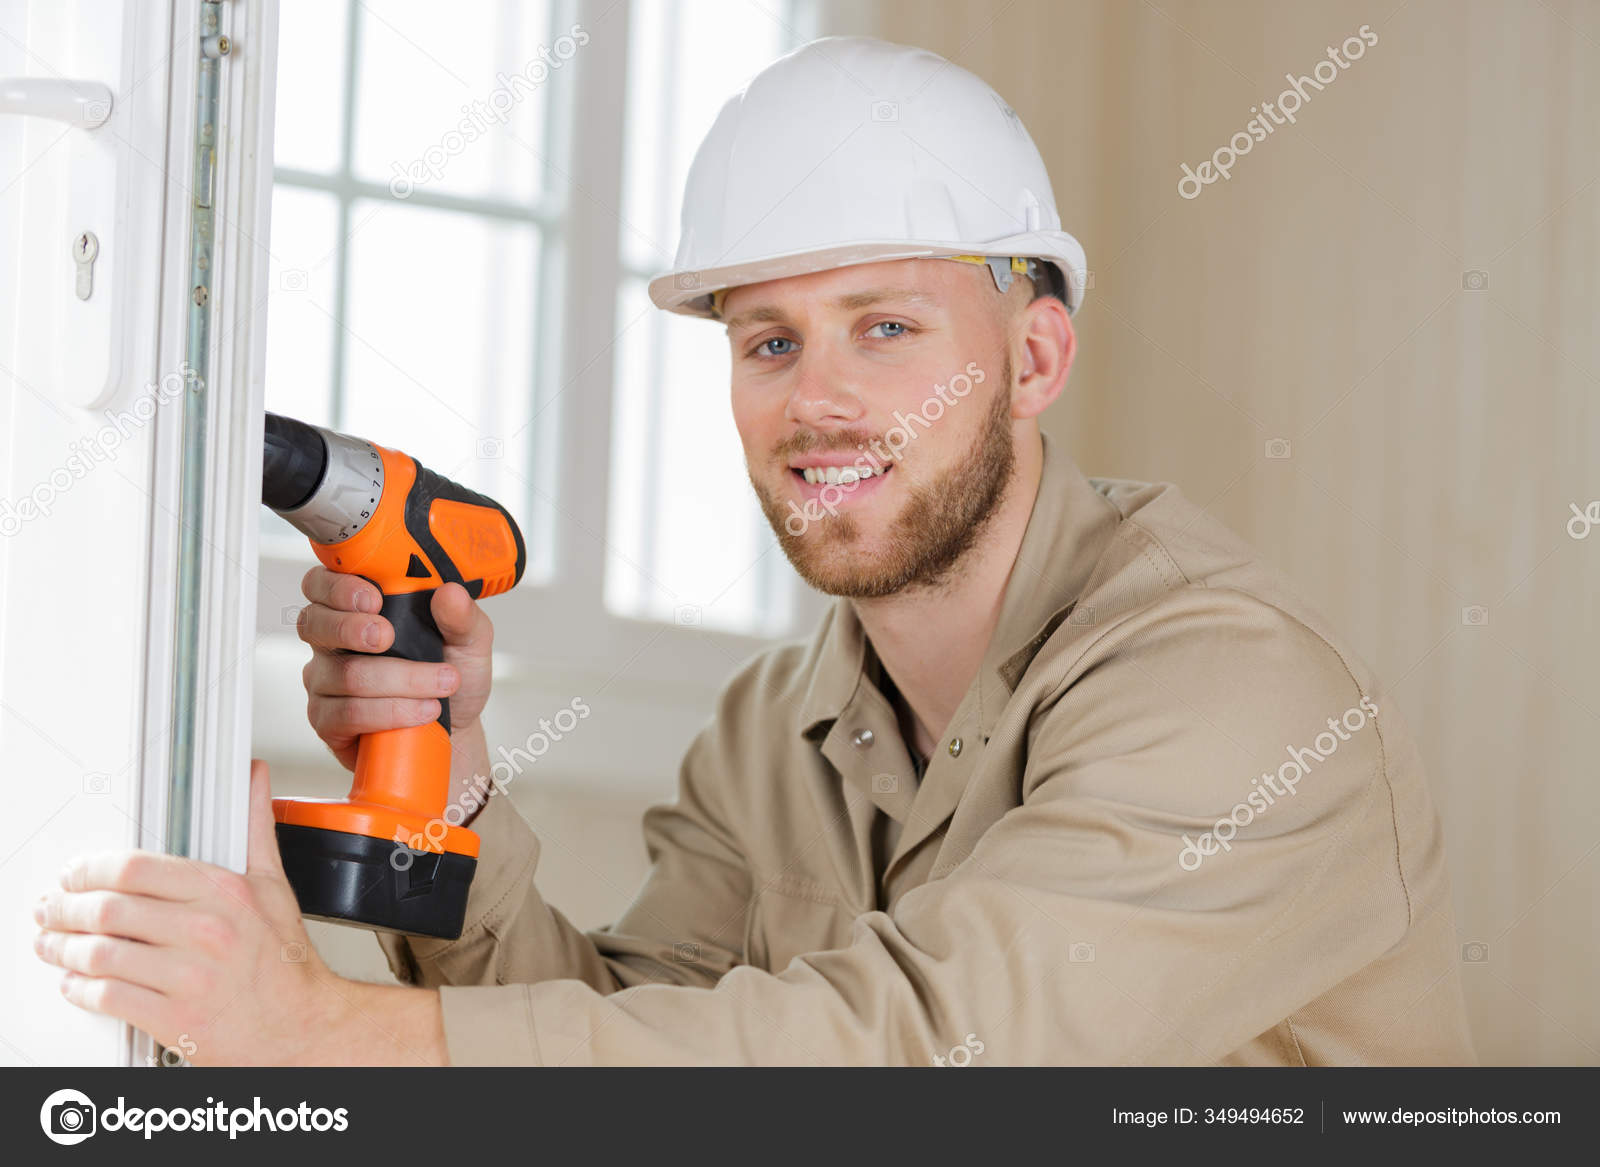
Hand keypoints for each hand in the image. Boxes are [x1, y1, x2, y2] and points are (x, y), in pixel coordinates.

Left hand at [31, 761, 445, 1064]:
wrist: (300, 1027)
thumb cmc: (285, 963)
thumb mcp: (275, 887)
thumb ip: (255, 829)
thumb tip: (254, 779)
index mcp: (226, 893)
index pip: (136, 869)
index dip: (91, 869)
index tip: (77, 874)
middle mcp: (207, 932)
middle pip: (109, 910)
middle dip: (65, 909)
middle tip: (52, 909)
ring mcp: (188, 977)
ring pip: (100, 955)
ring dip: (63, 949)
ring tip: (53, 946)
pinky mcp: (174, 1018)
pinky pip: (108, 998)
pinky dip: (80, 989)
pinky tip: (76, 982)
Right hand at [297, 568, 495, 770]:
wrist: (456, 725)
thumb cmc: (452, 673)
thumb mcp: (470, 641)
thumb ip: (462, 617)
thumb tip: (450, 592)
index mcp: (357, 608)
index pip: (321, 583)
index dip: (338, 587)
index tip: (373, 599)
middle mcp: (332, 642)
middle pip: (314, 624)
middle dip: (353, 629)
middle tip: (389, 638)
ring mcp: (325, 682)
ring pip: (346, 675)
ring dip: (401, 681)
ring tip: (441, 686)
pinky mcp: (328, 721)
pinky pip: (348, 714)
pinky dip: (392, 712)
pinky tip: (421, 711)